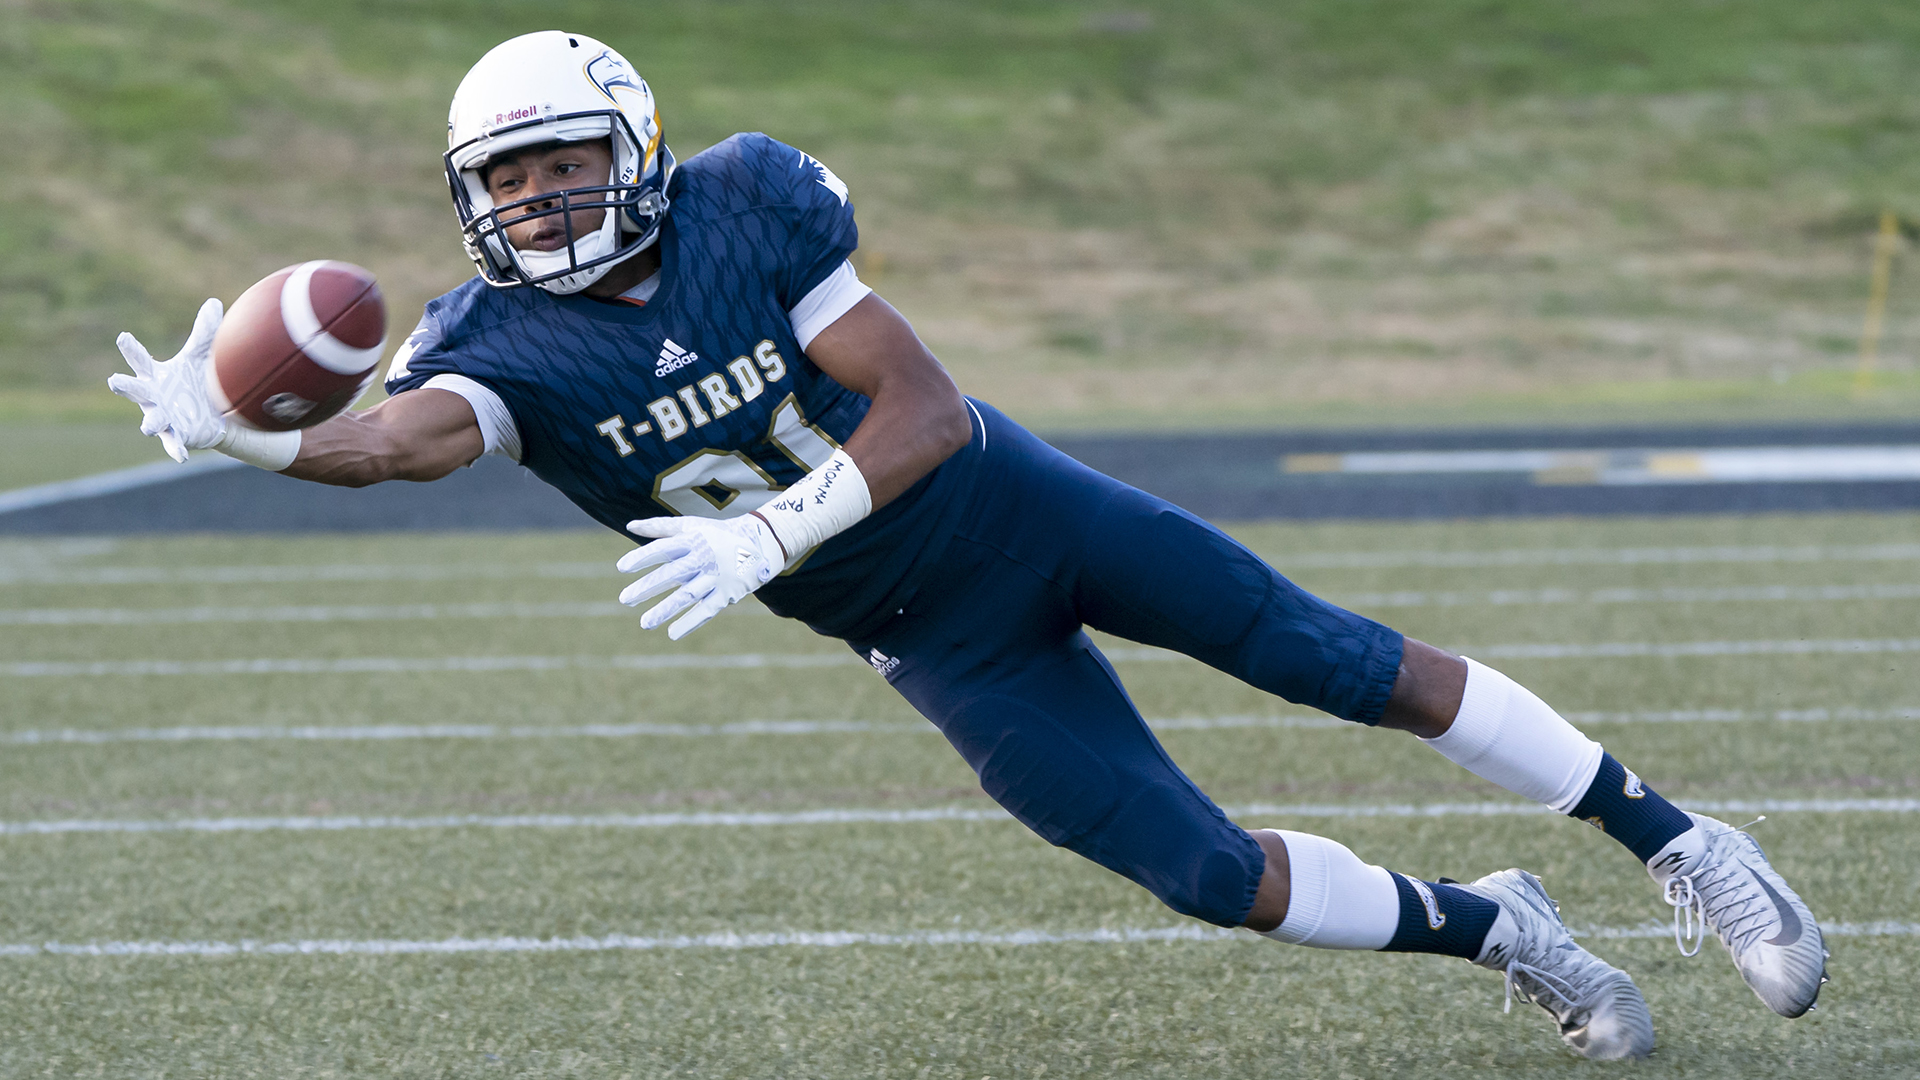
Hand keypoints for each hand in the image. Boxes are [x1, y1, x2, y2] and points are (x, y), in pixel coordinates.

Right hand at [106, 298, 226, 462]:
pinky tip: (182, 456)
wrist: (210, 413)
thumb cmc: (194, 382)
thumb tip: (215, 302)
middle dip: (124, 386)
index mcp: (154, 376)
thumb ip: (204, 333)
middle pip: (134, 390)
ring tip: (148, 426)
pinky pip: (174, 444)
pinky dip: (176, 449)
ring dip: (150, 423)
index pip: (140, 359)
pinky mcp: (178, 435)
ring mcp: (163, 418)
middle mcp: (152, 397)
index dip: (130, 349)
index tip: (123, 337)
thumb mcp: (199, 358)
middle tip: (114, 380)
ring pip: (152, 420)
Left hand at [617, 514, 787, 639]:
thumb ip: (660, 527)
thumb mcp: (691, 525)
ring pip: (688, 595)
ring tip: (644, 623)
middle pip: (672, 574)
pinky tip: (672, 633)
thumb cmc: (717, 534)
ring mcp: (716, 577)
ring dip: (665, 609)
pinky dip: (690, 622)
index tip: (621, 568)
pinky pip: (707, 610)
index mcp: (692, 539)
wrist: (760, 544)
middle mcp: (703, 557)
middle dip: (647, 587)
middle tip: (624, 599)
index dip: (642, 557)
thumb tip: (629, 525)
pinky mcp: (727, 593)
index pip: (663, 548)